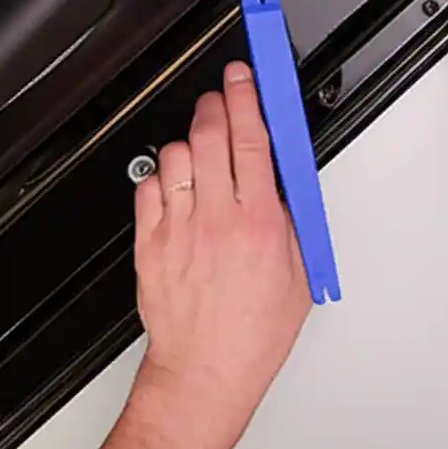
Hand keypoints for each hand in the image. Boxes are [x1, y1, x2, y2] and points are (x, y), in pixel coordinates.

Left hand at [133, 61, 309, 421]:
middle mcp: (216, 219)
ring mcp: (178, 229)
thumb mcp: (298, 270)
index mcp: (260, 223)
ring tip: (203, 153)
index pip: (253, 139)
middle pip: (210, 134)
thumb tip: (282, 179)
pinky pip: (148, 187)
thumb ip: (290, 218)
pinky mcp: (150, 243)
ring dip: (191, 142)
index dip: (249, 97)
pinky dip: (163, 177)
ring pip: (175, 154)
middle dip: (218, 104)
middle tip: (224, 98)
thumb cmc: (253, 332)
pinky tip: (179, 187)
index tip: (246, 76)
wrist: (205, 372)